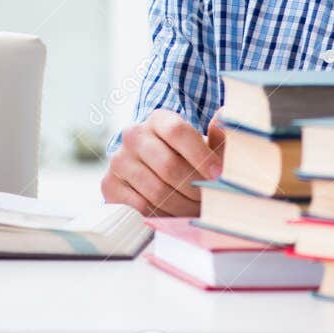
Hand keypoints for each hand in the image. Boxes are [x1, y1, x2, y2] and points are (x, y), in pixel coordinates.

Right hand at [101, 109, 224, 216]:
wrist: (156, 177)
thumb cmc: (189, 161)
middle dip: (193, 187)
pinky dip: (161, 215)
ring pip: (156, 189)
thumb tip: (224, 117)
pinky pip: (140, 206)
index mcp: (158, 119)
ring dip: (181, 205)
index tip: (218, 174)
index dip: (200, 155)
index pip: (178, 131)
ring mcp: (118, 160)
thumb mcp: (206, 148)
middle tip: (208, 199)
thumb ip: (219, 136)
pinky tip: (173, 213)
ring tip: (194, 209)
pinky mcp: (109, 184)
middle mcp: (133, 134)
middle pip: (168, 165)